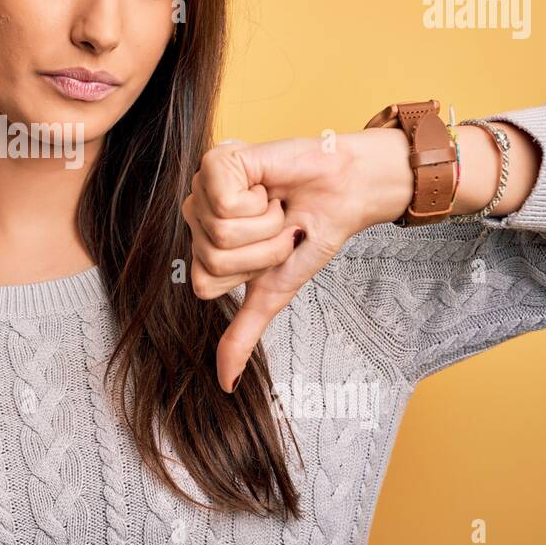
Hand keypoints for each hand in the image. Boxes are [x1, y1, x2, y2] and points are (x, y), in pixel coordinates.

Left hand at [181, 128, 412, 390]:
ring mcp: (204, 185)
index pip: (202, 284)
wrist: (348, 194)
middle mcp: (197, 212)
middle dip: (261, 251)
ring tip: (278, 206)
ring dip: (266, 227)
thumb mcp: (274, 290)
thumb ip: (244, 331)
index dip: (247, 274)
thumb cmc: (312, 232)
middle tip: (279, 226)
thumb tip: (224, 383)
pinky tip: (270, 186)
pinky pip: (224, 203)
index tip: (272, 251)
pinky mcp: (218, 161)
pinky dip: (261, 203)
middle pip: (211, 260)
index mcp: (203, 242)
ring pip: (220, 235)